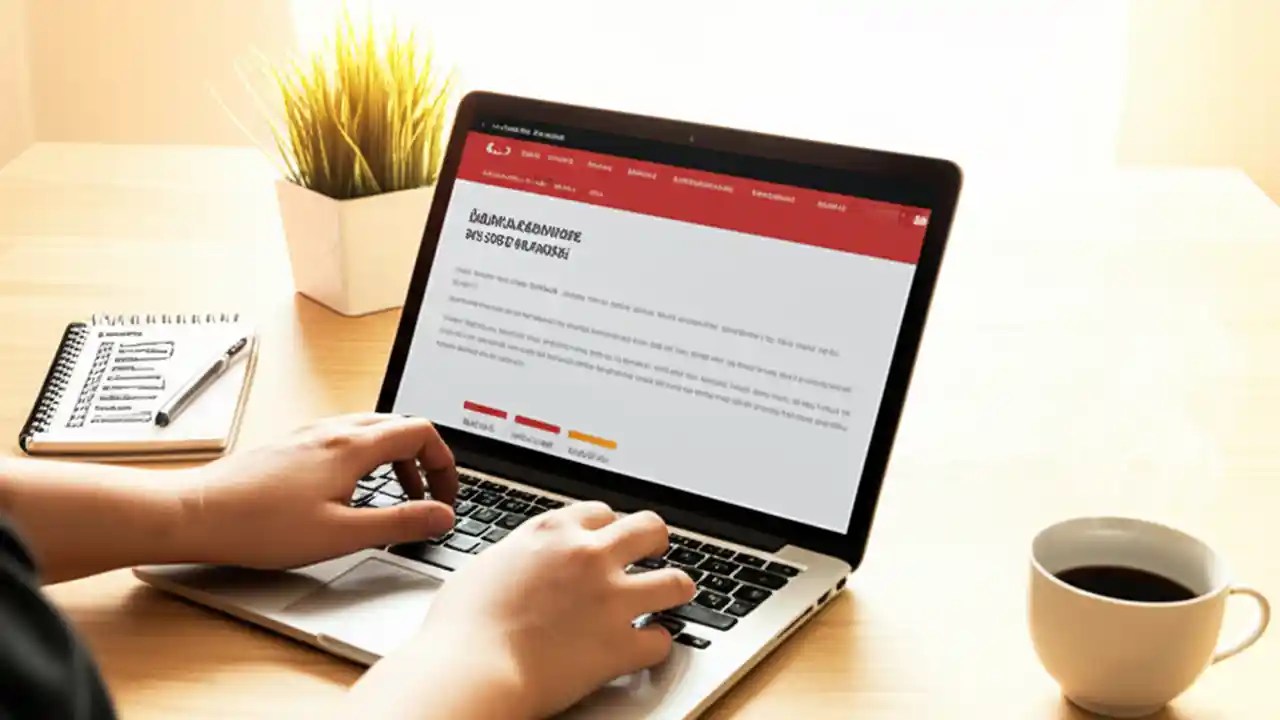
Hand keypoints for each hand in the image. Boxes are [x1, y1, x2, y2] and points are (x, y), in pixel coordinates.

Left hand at [177, 413, 457, 568]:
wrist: (195, 514)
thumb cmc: (261, 526)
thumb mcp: (342, 535)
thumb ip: (399, 523)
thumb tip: (442, 516)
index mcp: (352, 446)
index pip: (420, 433)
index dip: (444, 463)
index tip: (445, 496)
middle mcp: (332, 431)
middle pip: (398, 427)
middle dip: (423, 460)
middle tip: (426, 497)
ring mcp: (309, 435)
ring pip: (370, 431)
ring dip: (395, 459)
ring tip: (395, 496)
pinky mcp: (290, 445)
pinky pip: (344, 439)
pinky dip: (366, 459)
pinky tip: (352, 491)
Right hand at [347, 501, 696, 718]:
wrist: (469, 668)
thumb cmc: (462, 626)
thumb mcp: (486, 565)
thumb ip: (518, 554)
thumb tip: (523, 560)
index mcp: (553, 532)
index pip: (600, 512)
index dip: (608, 527)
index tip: (608, 539)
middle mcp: (588, 556)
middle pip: (649, 529)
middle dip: (656, 542)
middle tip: (654, 553)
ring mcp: (610, 598)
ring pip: (675, 580)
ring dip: (675, 589)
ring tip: (673, 596)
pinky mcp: (620, 644)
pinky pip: (661, 641)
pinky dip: (657, 646)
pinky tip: (648, 647)